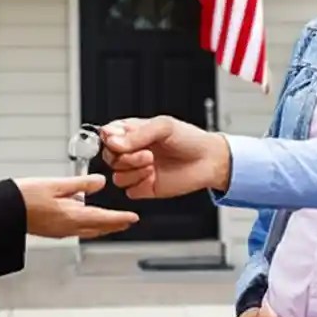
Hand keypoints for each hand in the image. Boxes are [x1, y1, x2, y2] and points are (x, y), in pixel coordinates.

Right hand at [14, 174, 138, 238]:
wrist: (3, 212)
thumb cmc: (24, 197)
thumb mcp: (56, 184)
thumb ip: (80, 184)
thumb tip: (99, 183)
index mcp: (72, 216)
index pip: (104, 218)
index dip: (120, 218)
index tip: (133, 218)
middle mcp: (68, 227)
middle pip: (98, 228)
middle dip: (114, 224)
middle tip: (127, 222)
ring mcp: (59, 231)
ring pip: (88, 230)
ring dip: (102, 226)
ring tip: (112, 222)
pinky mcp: (52, 230)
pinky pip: (77, 229)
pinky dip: (88, 225)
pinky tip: (85, 217)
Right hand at [99, 116, 231, 198]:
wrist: (209, 161)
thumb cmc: (190, 139)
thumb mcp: (164, 126)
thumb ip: (137, 134)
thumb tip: (112, 141)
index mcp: (133, 132)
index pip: (107, 135)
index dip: (110, 139)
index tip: (118, 141)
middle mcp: (132, 151)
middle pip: (108, 157)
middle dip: (125, 156)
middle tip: (147, 153)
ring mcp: (137, 170)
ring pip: (116, 175)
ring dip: (133, 170)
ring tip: (152, 164)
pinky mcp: (143, 188)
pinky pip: (128, 190)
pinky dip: (138, 184)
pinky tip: (153, 176)